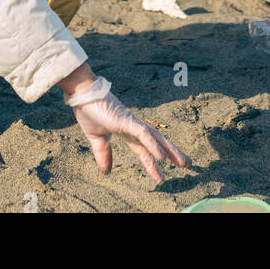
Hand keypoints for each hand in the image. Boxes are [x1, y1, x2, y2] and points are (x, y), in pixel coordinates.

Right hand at [68, 82, 191, 181]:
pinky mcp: (126, 120)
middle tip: (188, 165)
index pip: (143, 149)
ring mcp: (131, 122)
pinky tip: (162, 157)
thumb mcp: (95, 137)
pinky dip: (153, 145)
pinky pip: (143, 134)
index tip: (161, 176)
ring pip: (156, 137)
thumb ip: (103, 153)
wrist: (81, 93)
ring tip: (183, 163)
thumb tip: (107, 172)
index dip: (152, 162)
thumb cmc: (87, 109)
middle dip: (173, 153)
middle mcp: (133, 126)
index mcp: (126, 130)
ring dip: (170, 151)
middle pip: (158, 142)